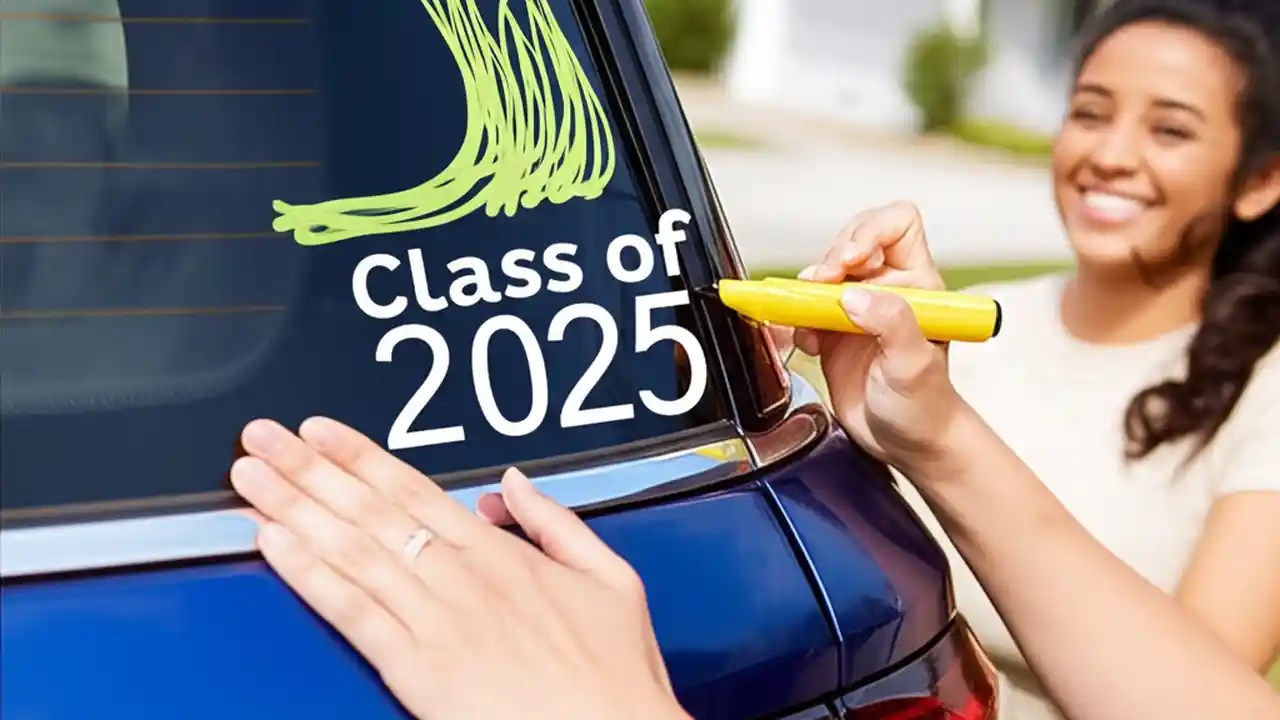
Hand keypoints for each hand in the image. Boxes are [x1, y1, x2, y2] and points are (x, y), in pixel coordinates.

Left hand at [229, 417, 688, 719]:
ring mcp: (435, 622)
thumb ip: (558, 523)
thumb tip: (513, 483)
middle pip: (369, 511)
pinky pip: (353, 614)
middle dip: (308, 470)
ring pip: (351, 552)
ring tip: (249, 479)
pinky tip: (274, 546)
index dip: (360, 457)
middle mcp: (461, 577)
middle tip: (260, 438)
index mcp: (502, 554)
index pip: (414, 490)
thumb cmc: (616, 676)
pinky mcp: (417, 671)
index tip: (318, 432)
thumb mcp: (610, 579)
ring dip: (294, 509)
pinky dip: (310, 576)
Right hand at [789, 201, 968, 473]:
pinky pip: (801, 310)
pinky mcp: (830, 332)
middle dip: (830, 260)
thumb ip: (892, 324)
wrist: (906, 443)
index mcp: (916, 285)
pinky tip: (800, 341)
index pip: (898, 224)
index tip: (850, 261)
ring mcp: (856, 310)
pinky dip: (791, 320)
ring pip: (822, 275)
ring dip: (806, 292)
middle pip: (851, 242)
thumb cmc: (926, 405)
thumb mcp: (914, 366)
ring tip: (807, 320)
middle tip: (820, 287)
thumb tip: (855, 295)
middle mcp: (885, 290)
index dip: (870, 232)